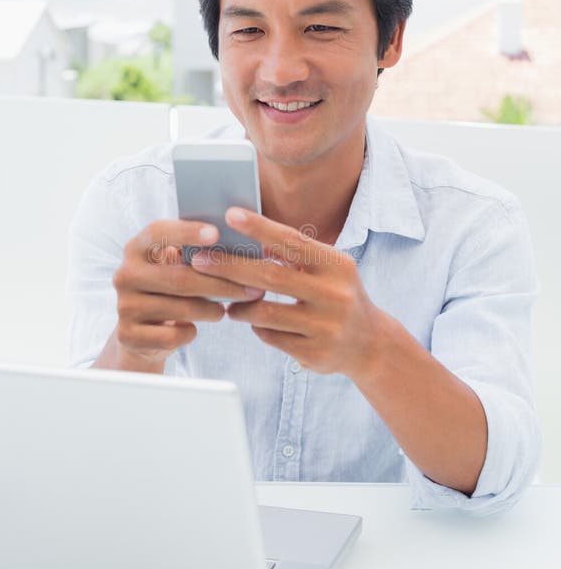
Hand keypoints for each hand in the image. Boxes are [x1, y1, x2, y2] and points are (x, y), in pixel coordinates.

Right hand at [108, 218, 263, 366]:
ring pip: (179, 309)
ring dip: (210, 310)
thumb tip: (240, 249)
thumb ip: (196, 254)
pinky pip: (171, 335)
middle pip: (179, 278)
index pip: (159, 232)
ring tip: (225, 310)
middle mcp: (125, 274)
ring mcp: (124, 305)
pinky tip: (194, 328)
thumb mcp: (176, 267)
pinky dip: (190, 332)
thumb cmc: (170, 291)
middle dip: (221, 284)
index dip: (187, 232)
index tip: (216, 233)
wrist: (143, 332)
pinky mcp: (128, 335)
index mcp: (136, 249)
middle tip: (252, 289)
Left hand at [190, 208, 384, 379]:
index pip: (292, 241)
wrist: (369, 344)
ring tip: (225, 299)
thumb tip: (253, 237)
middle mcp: (334, 295)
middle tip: (198, 260)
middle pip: (270, 277)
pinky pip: (270, 337)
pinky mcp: (314, 353)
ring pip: (264, 313)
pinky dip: (256, 326)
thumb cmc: (337, 295)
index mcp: (337, 266)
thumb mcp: (328, 270)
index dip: (260, 228)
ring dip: (237, 305)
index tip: (230, 215)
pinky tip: (251, 320)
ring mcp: (324, 327)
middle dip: (229, 267)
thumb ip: (296, 255)